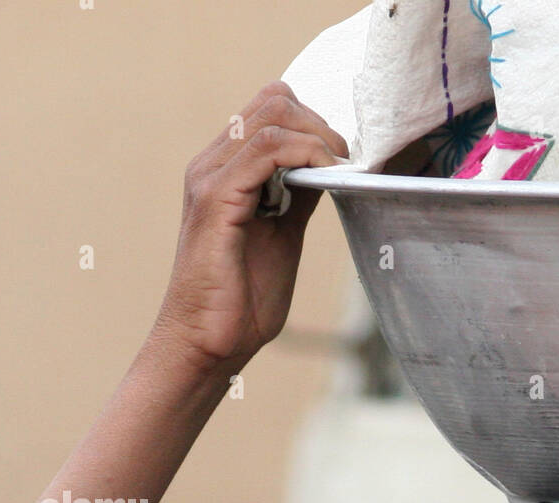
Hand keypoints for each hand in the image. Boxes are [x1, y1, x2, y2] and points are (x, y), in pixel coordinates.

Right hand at [150, 81, 347, 371]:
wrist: (210, 343)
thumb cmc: (242, 300)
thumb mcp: (282, 235)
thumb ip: (296, 196)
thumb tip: (326, 168)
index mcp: (224, 170)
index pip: (270, 109)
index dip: (315, 122)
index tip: (346, 157)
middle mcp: (212, 165)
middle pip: (273, 102)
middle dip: (323, 126)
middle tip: (349, 163)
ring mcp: (209, 178)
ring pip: (271, 118)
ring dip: (319, 138)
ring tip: (342, 169)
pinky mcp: (215, 200)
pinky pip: (264, 151)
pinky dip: (305, 155)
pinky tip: (327, 176)